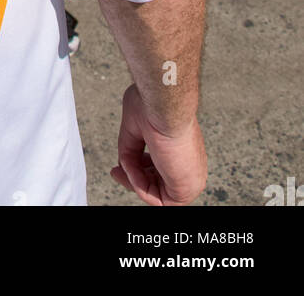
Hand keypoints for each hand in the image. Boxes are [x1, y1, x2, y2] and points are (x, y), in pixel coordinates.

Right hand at [111, 84, 206, 205]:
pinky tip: (133, 172)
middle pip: (158, 185)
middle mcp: (188, 165)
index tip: (121, 165)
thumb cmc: (154, 107)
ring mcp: (190, 178)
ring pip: (158, 195)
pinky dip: (141, 189)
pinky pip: (160, 201)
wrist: (163, 106)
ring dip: (136, 183)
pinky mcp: (186, 188)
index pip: (161, 170)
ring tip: (124, 166)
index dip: (139, 170)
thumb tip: (124, 165)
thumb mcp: (136, 129)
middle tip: (116, 171)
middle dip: (134, 180)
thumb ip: (132, 150)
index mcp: (182, 151)